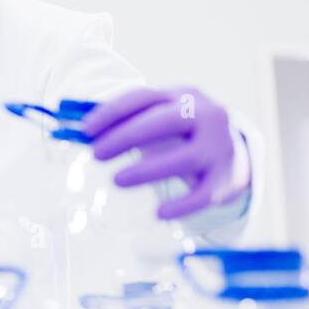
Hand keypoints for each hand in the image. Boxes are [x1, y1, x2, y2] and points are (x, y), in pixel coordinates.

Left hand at [80, 86, 247, 219]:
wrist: (232, 155)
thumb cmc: (180, 134)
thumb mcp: (159, 118)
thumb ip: (125, 121)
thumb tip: (76, 129)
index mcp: (184, 96)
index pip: (145, 97)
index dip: (113, 112)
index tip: (85, 130)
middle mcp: (207, 116)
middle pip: (166, 121)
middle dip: (128, 137)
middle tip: (97, 153)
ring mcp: (219, 148)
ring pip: (184, 158)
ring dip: (147, 170)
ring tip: (117, 180)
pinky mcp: (224, 180)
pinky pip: (203, 195)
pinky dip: (181, 205)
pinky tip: (159, 213)